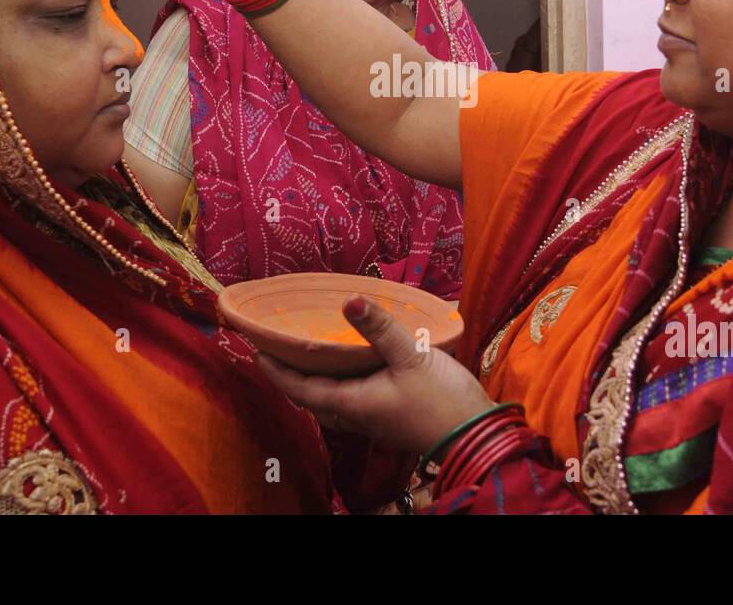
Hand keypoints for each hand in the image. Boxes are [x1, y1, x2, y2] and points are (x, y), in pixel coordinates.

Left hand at [255, 296, 495, 455]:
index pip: (301, 388)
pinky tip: (354, 365)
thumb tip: (348, 299)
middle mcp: (358, 414)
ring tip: (309, 357)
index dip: (277, 372)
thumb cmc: (441, 400)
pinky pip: (355, 399)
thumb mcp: (410, 356)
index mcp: (352, 402)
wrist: (476, 434)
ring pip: (334, 401)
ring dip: (316, 382)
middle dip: (292, 378)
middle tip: (277, 353)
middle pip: (313, 398)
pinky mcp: (392, 414)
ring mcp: (376, 417)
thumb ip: (379, 328)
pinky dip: (342, 382)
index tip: (256, 352)